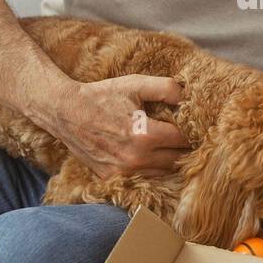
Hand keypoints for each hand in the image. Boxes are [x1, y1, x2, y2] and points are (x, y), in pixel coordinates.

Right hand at [44, 75, 191, 179]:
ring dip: (170, 161)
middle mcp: (136, 159)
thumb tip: (190, 96)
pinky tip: (153, 156)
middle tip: (190, 137)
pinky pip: (143, 178)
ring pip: (162, 173)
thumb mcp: (135, 84)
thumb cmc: (102, 96)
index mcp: (145, 135)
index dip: (193, 131)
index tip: (197, 125)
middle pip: (177, 160)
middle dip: (185, 148)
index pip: (183, 140)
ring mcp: (123, 172)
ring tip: (173, 146)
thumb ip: (167, 88)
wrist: (65, 112)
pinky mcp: (112, 178)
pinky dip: (152, 169)